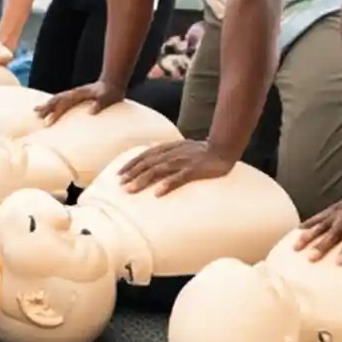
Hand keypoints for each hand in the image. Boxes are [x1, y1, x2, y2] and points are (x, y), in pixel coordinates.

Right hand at [34, 80, 123, 122]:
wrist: (113, 82)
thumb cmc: (111, 92)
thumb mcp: (107, 99)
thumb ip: (99, 104)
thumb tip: (90, 112)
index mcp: (80, 94)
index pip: (64, 103)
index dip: (56, 112)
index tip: (48, 122)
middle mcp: (75, 93)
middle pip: (57, 99)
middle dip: (47, 107)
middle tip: (36, 115)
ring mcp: (75, 94)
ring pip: (58, 99)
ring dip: (47, 105)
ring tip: (36, 111)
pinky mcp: (77, 96)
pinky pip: (62, 100)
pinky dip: (54, 104)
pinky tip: (49, 108)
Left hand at [117, 140, 235, 195]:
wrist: (223, 149)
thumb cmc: (202, 152)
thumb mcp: (182, 149)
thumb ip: (168, 153)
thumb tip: (153, 161)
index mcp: (169, 148)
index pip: (145, 155)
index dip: (131, 163)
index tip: (118, 173)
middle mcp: (173, 153)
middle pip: (148, 163)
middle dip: (132, 173)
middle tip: (119, 184)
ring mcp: (183, 161)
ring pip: (159, 170)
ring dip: (143, 179)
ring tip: (130, 189)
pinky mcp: (195, 170)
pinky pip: (179, 178)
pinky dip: (168, 184)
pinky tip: (158, 193)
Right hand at [293, 186, 341, 264]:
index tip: (338, 263)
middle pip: (332, 233)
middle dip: (321, 245)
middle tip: (311, 258)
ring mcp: (337, 212)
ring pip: (320, 224)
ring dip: (308, 235)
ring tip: (296, 247)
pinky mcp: (332, 210)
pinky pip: (318, 217)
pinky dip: (307, 223)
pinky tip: (296, 231)